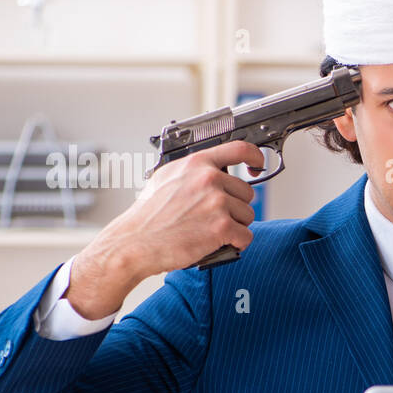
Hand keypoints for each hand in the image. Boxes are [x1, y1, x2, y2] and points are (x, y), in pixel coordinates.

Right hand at [65, 141, 262, 318]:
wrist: (135, 241)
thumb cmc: (147, 214)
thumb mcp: (165, 178)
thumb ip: (192, 171)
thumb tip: (211, 169)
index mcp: (197, 164)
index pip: (239, 149)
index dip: (254, 157)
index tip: (257, 165)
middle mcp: (209, 179)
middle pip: (246, 192)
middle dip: (235, 207)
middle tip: (214, 217)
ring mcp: (217, 202)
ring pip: (248, 215)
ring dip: (236, 226)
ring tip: (211, 230)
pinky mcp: (221, 227)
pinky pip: (246, 236)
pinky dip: (237, 243)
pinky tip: (220, 243)